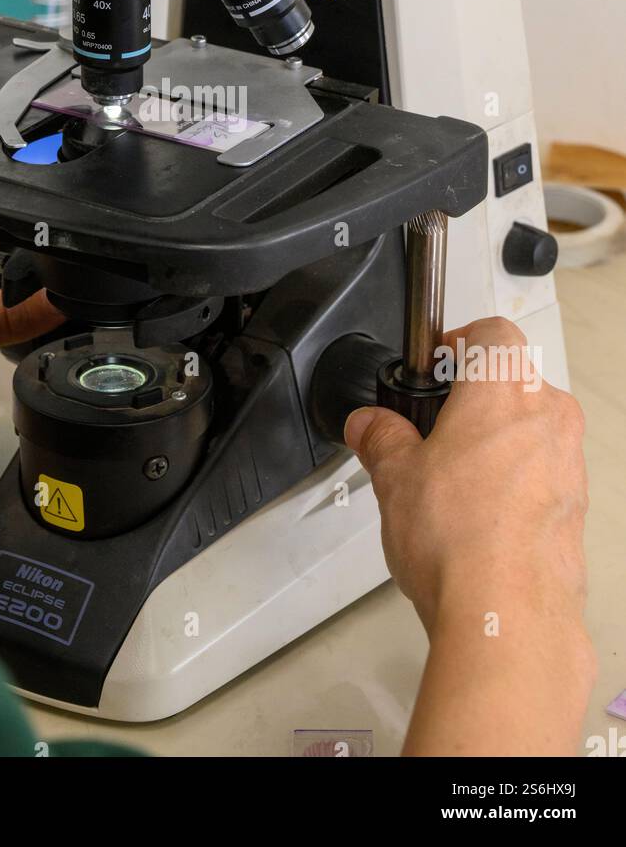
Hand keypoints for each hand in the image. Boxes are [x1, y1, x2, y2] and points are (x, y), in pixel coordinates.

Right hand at [344, 316, 594, 754]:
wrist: (506, 613)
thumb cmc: (460, 538)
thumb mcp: (393, 475)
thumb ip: (380, 438)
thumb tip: (370, 425)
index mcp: (503, 390)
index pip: (491, 332)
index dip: (458, 339)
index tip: (434, 362)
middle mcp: (547, 417)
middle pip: (514, 380)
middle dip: (473, 398)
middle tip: (432, 426)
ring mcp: (569, 463)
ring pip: (533, 428)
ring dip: (497, 442)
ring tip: (450, 480)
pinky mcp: (576, 507)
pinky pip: (544, 474)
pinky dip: (515, 483)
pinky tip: (477, 517)